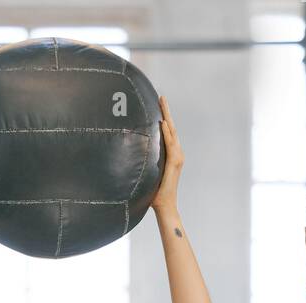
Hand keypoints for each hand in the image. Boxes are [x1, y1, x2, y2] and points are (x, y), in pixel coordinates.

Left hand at [150, 96, 183, 213]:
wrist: (163, 205)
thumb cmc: (153, 192)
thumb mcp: (147, 173)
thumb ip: (143, 163)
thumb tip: (127, 157)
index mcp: (170, 154)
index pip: (167, 132)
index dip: (163, 117)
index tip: (158, 103)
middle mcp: (176, 153)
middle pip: (171, 127)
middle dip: (166, 111)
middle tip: (161, 95)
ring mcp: (177, 157)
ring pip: (172, 132)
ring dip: (167, 116)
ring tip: (163, 102)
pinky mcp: (175, 163)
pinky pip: (171, 144)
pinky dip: (167, 134)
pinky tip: (163, 123)